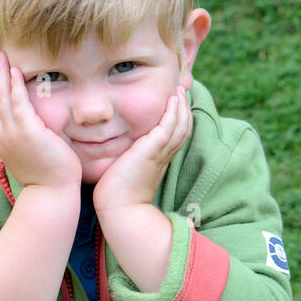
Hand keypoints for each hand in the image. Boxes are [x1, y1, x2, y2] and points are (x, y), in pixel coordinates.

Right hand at [0, 51, 80, 190]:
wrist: (51, 194)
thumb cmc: (45, 176)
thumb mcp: (29, 153)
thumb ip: (24, 137)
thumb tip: (27, 130)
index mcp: (0, 140)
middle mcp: (2, 135)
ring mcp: (12, 134)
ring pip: (1, 97)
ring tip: (0, 55)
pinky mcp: (27, 132)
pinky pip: (18, 103)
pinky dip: (15, 85)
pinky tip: (15, 71)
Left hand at [92, 88, 192, 213]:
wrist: (120, 210)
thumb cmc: (116, 196)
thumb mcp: (123, 173)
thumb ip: (125, 161)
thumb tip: (116, 157)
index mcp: (157, 161)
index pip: (174, 137)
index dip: (177, 121)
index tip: (175, 106)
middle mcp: (162, 156)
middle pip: (182, 129)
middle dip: (184, 110)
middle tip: (181, 92)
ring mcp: (159, 153)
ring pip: (179, 126)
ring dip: (181, 106)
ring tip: (179, 90)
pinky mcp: (152, 151)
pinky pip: (168, 127)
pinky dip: (173, 112)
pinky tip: (172, 100)